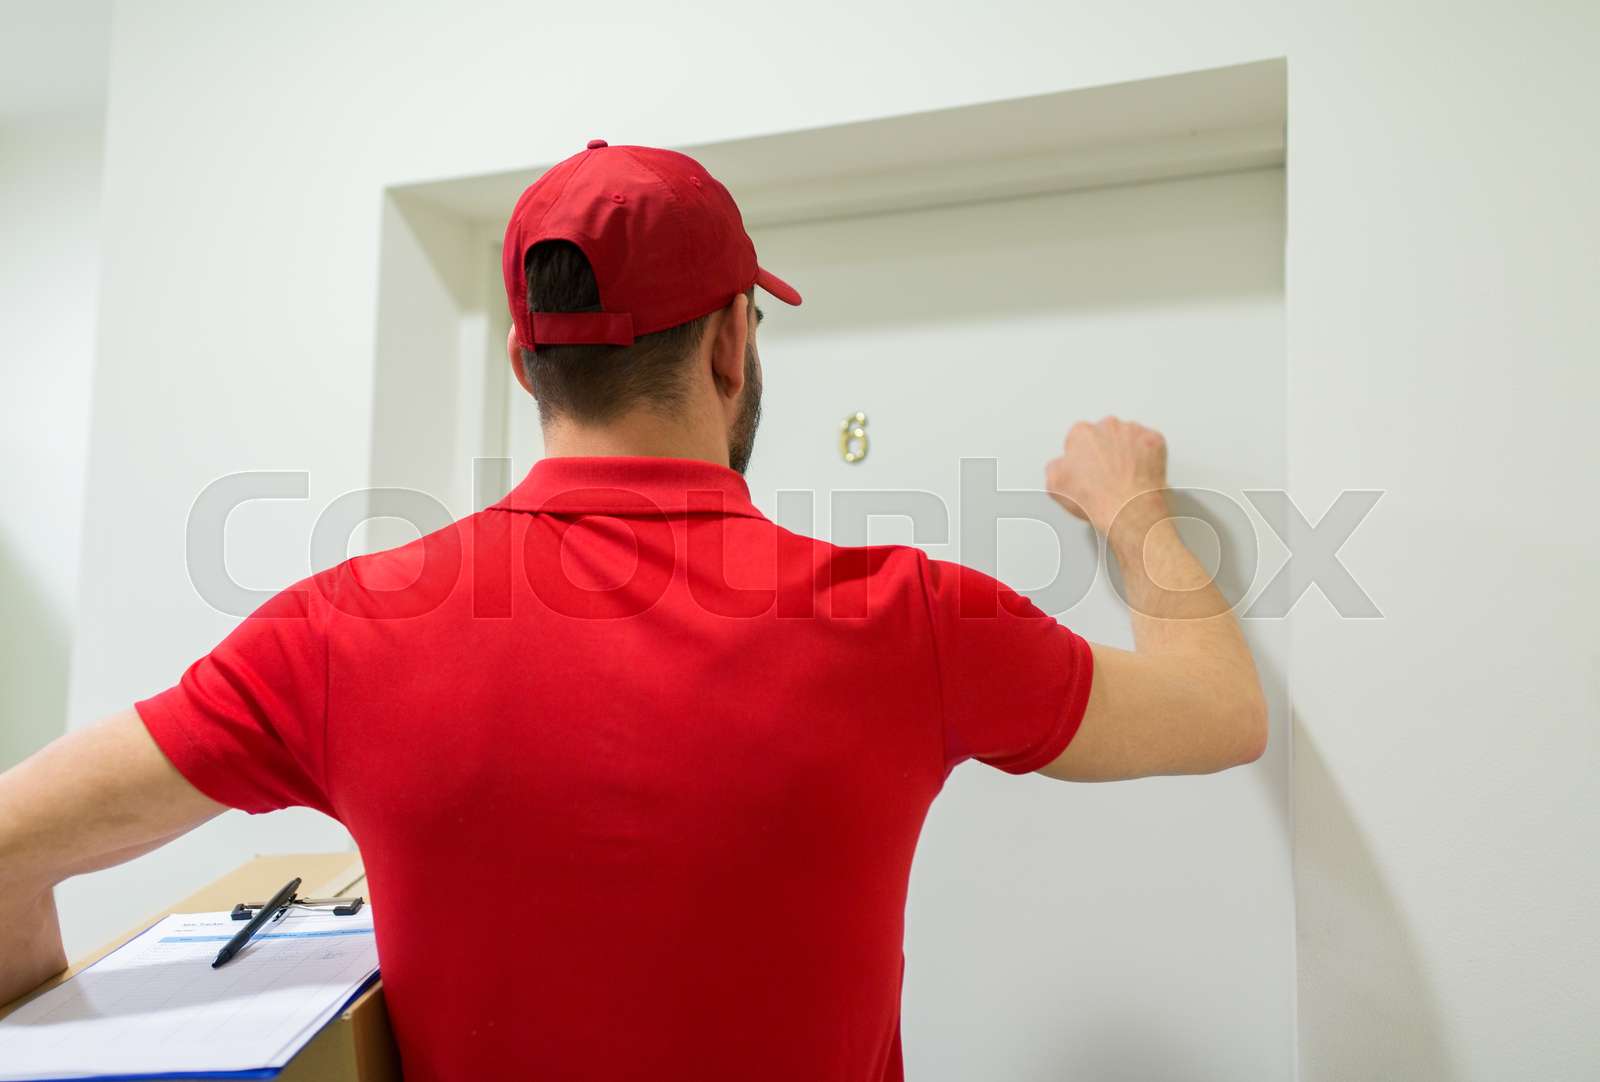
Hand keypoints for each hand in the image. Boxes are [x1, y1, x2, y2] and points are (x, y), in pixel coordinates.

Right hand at [1045, 416, 1169, 536]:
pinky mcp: (1153, 440)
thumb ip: (1056, 466)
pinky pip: (1148, 443)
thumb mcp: (1055, 485)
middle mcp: (1107, 427)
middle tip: (1105, 473)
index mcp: (1081, 433)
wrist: (1128, 510)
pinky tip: (1138, 472)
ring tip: (1123, 475)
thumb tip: (1061, 465)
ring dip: (1125, 451)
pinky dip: (1146, 455)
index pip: (1078, 438)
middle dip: (1104, 450)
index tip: (1086, 468)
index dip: (1082, 456)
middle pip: (1104, 434)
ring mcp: (1132, 432)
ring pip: (1127, 437)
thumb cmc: (1096, 499)